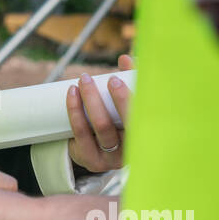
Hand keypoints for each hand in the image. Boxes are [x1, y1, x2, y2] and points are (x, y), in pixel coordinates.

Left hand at [67, 54, 133, 171]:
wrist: (100, 149)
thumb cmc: (120, 120)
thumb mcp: (128, 102)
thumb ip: (131, 80)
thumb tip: (124, 59)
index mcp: (146, 138)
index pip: (139, 119)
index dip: (126, 99)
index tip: (113, 79)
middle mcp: (130, 153)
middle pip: (116, 125)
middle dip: (101, 99)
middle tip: (88, 78)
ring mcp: (109, 160)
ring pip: (99, 128)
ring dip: (86, 102)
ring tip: (80, 82)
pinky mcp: (91, 160)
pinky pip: (81, 134)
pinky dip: (75, 112)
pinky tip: (72, 95)